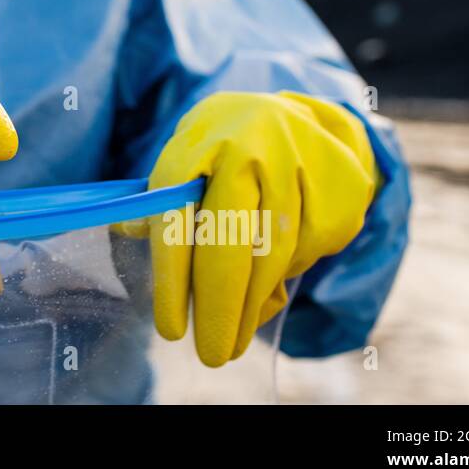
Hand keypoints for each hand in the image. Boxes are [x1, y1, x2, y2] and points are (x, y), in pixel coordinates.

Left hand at [142, 91, 378, 366]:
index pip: (178, 212)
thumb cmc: (224, 151)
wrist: (302, 115)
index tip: (171, 328)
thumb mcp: (187, 160)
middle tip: (211, 354)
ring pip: (273, 254)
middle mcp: (250, 146)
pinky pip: (308, 251)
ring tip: (232, 338)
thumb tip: (127, 233)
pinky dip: (283, 279)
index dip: (174, 275)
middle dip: (220, 307)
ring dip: (251, 306)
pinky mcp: (341, 186)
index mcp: (199, 141)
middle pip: (232, 239)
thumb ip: (163, 201)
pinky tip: (267, 289)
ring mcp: (300, 163)